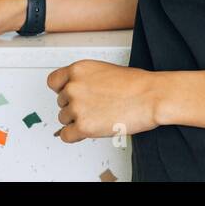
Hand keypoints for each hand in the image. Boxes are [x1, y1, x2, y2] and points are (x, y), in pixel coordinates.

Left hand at [48, 60, 163, 142]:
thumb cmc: (137, 84)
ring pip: (63, 119)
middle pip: (61, 102)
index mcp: (79, 69)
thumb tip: (80, 90)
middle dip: (75, 106)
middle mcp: (73, 87)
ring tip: (98, 116)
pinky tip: (88, 130)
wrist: (151, 97)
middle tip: (94, 107)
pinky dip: (75, 136)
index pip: (53, 82)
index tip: (68, 95)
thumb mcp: (105, 71)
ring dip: (77, 120)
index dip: (62, 90)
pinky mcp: (83, 126)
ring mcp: (77, 107)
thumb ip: (87, 79)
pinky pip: (66, 136)